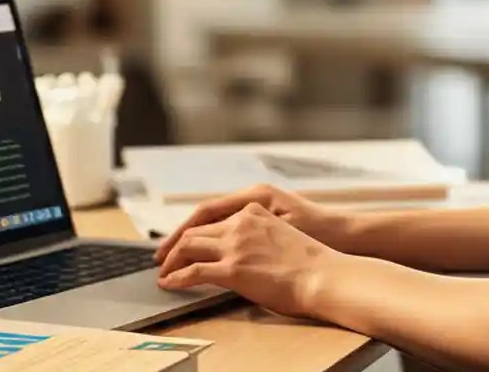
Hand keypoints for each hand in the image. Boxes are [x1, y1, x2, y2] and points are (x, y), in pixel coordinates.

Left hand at [154, 184, 344, 263]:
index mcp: (255, 204)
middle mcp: (243, 219)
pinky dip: (177, 277)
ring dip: (172, 260)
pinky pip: (193, 271)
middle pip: (196, 228)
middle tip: (162, 258)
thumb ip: (258, 229)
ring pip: (189, 246)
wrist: (327, 274)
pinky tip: (170, 283)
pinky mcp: (234, 268)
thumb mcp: (283, 229)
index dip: (190, 226)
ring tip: (163, 272)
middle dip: (175, 244)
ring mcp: (237, 243)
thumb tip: (241, 242)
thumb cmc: (312, 258)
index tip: (179, 238)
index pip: (210, 212)